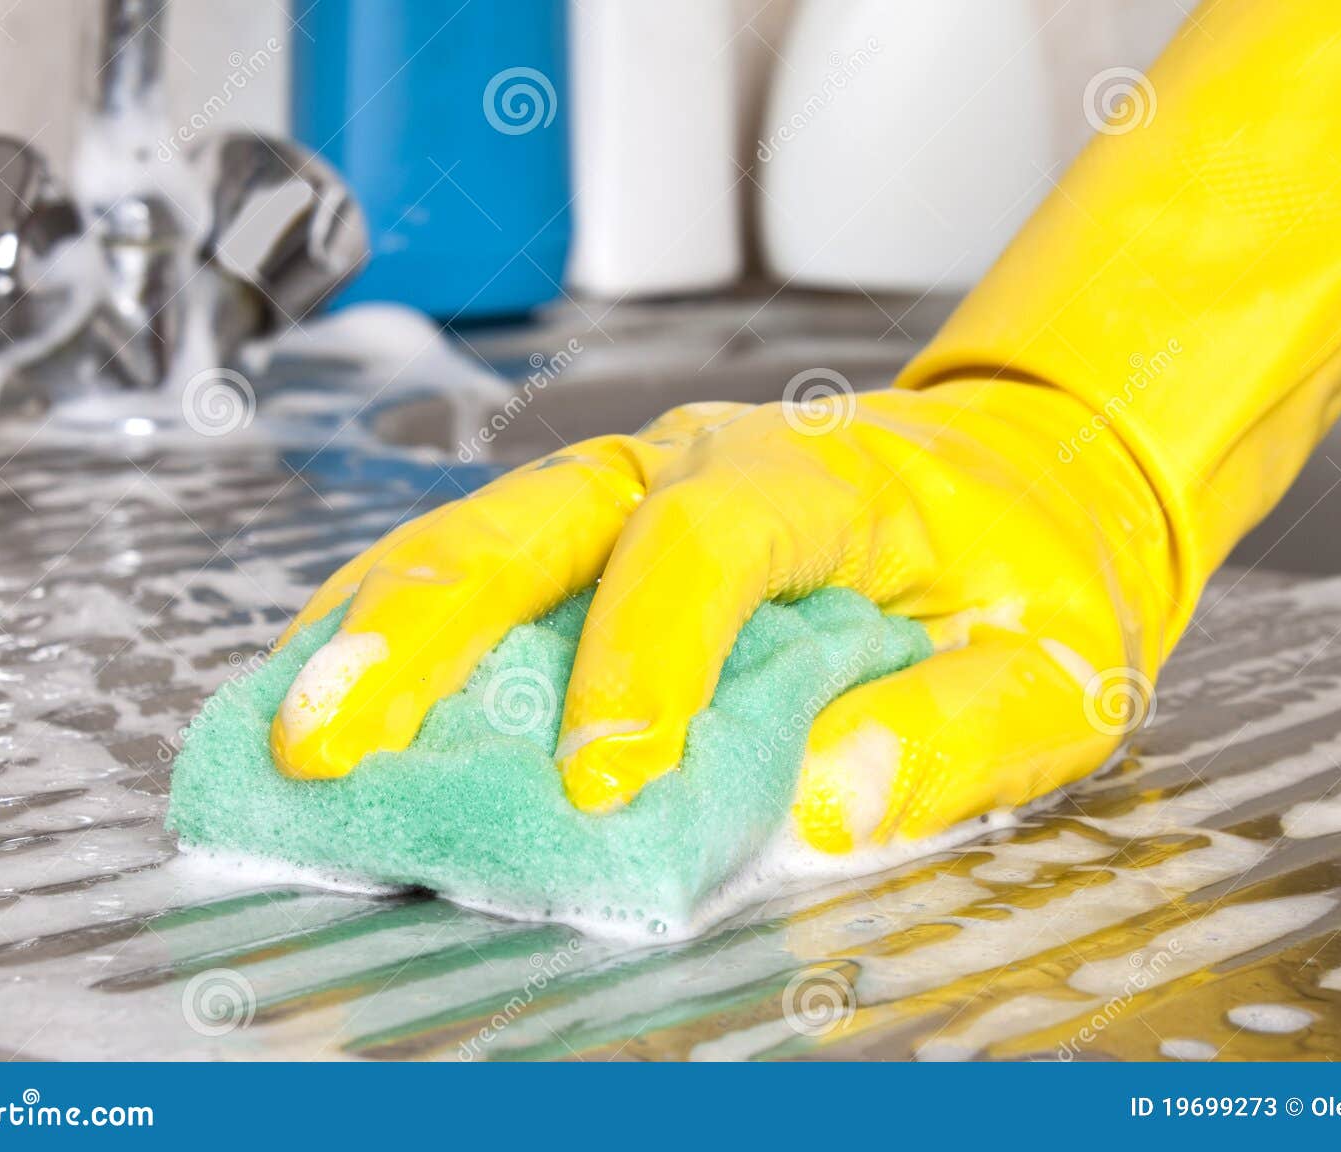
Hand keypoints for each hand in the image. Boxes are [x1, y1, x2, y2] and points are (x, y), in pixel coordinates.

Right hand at [271, 381, 1176, 851]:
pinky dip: (389, 619)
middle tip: (332, 738)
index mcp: (815, 477)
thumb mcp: (1052, 661)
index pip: (703, 547)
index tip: (600, 787)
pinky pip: (473, 563)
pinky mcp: (586, 529)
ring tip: (288, 718)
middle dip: (423, 629)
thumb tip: (832, 800)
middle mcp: (694, 458)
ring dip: (374, 626)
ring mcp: (624, 485)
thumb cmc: (1020, 573)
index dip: (640, 661)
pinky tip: (319, 675)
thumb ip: (959, 729)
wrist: (1011, 487)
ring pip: (475, 534)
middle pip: (532, 519)